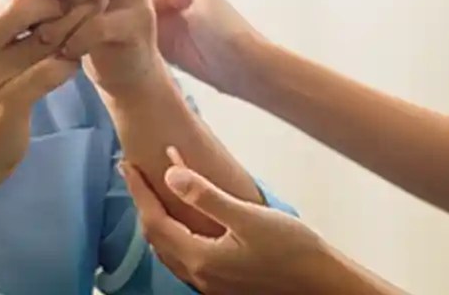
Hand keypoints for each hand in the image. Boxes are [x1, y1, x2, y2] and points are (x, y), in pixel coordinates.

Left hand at [120, 148, 330, 293]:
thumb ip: (206, 195)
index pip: (155, 220)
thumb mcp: (247, 217)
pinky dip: (174, 234)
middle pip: (156, 237)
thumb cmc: (293, 250)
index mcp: (200, 258)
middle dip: (142, 203)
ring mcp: (211, 284)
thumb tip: (170, 172)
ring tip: (152, 193)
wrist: (322, 283)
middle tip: (134, 174)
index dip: (138, 190)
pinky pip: (184, 257)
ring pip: (168, 249)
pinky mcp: (223, 284)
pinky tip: (182, 223)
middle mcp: (199, 275)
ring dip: (156, 220)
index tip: (126, 165)